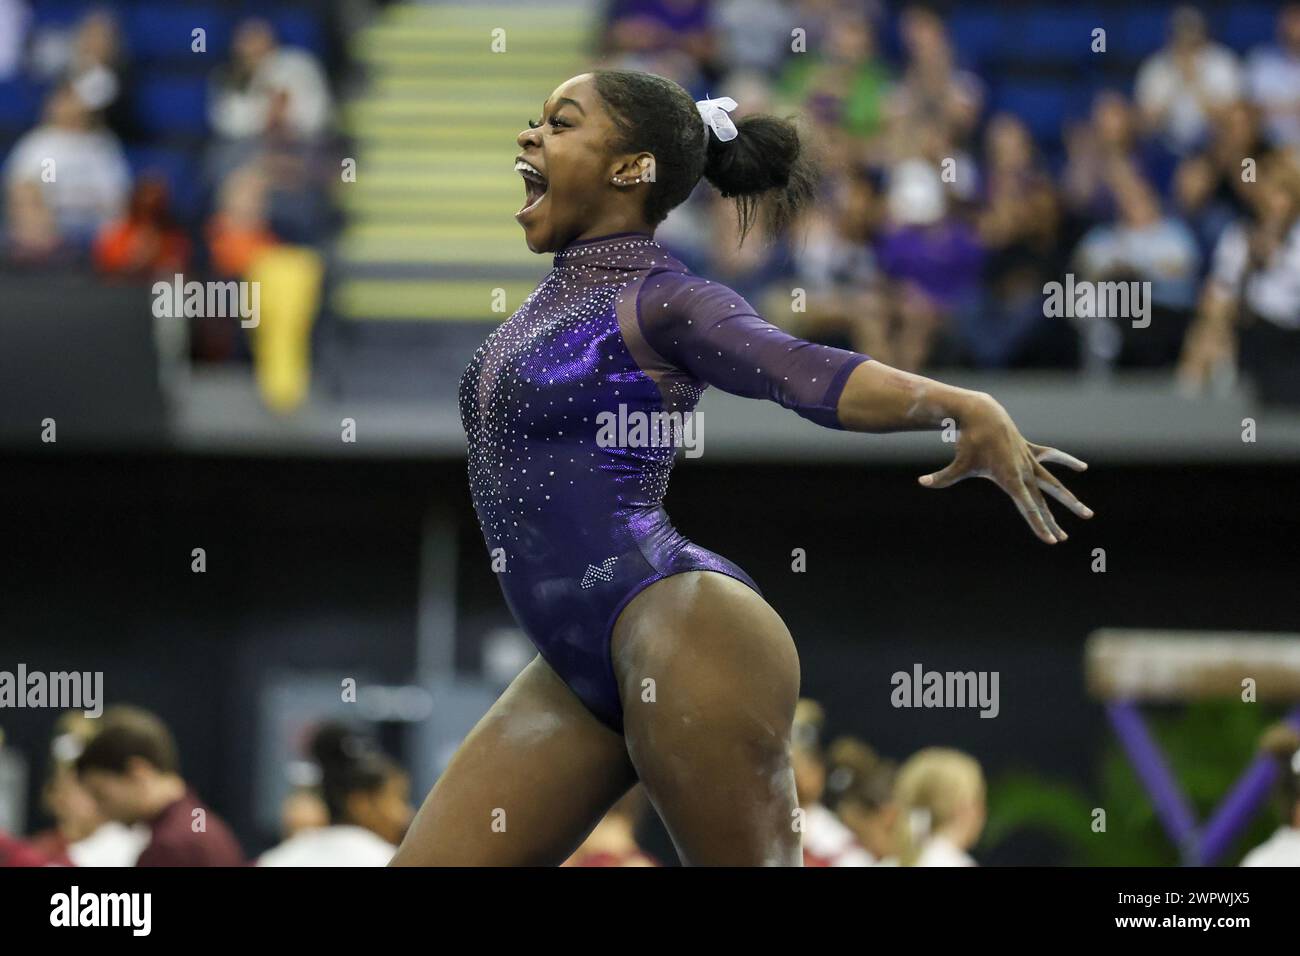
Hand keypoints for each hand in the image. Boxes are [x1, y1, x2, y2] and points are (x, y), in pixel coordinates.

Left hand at [918, 395, 1092, 543]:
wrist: (981, 414)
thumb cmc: (968, 442)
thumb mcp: (957, 465)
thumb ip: (942, 478)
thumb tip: (922, 482)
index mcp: (1010, 479)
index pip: (1027, 509)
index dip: (1039, 526)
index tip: (1050, 540)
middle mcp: (1023, 472)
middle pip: (1041, 502)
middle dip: (1052, 522)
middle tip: (1064, 538)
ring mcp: (1029, 460)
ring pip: (1052, 483)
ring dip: (1068, 498)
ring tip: (1086, 514)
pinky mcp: (1029, 450)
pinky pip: (1051, 456)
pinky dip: (1066, 460)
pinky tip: (1082, 467)